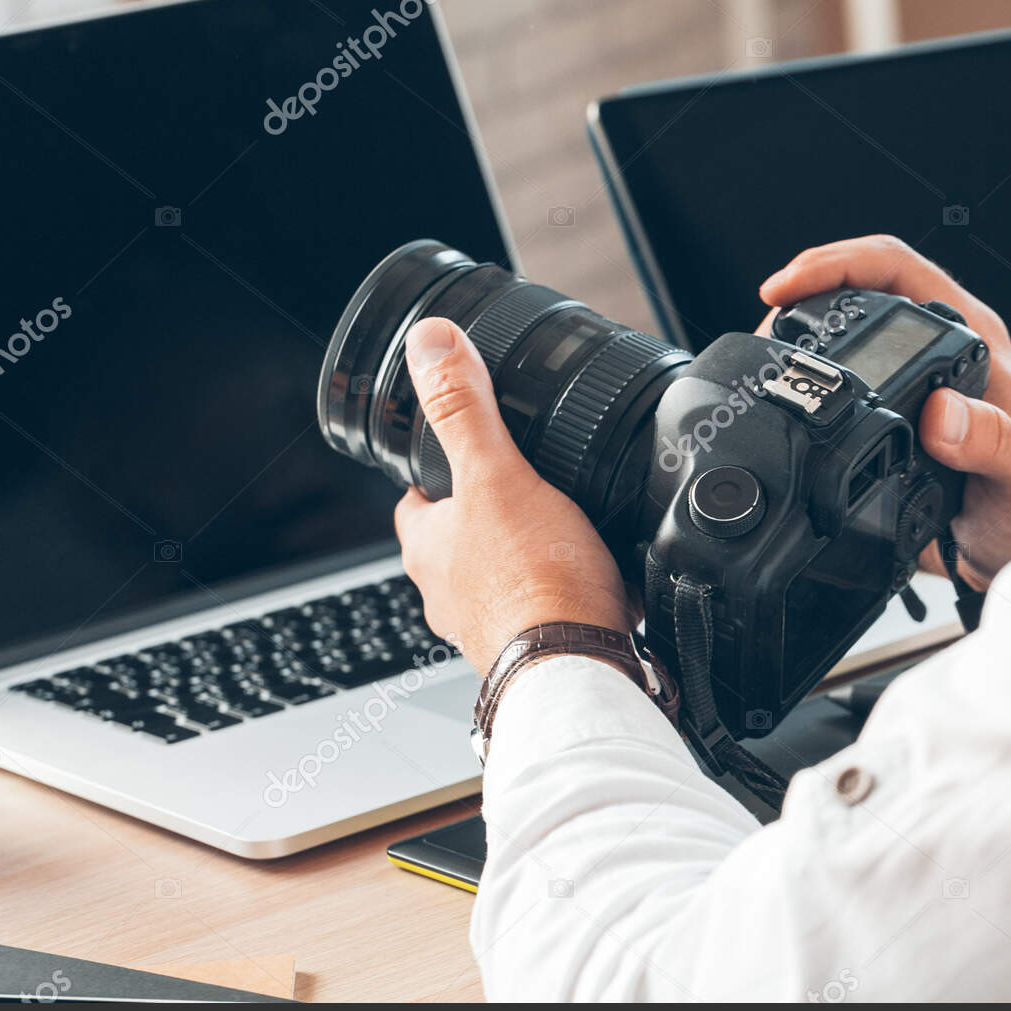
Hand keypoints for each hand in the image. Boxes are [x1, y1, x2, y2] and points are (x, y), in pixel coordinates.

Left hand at [392, 318, 633, 673]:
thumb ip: (464, 409)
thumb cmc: (534, 584)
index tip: (455, 455)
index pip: (414, 501)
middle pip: (458, 540)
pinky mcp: (534, 648)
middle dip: (487, 517)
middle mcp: (447, 593)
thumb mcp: (497, 475)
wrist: (579, 668)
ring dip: (525, 559)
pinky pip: (544, 610)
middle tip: (524, 489)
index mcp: (428, 547)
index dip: (432, 475)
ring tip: (565, 532)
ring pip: (499, 579)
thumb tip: (430, 342)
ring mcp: (489, 626)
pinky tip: (596, 579)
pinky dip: (562, 593)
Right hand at [760, 235, 1010, 588]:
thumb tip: (941, 413)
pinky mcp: (885, 422)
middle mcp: (937, 351)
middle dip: (802, 292)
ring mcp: (907, 385)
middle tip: (765, 322)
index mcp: (974, 339)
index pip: (897, 268)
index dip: (837, 265)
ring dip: (796, 336)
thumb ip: (993, 441)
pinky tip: (778, 399)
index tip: (788, 288)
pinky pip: (834, 389)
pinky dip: (802, 385)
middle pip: (857, 288)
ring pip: (841, 336)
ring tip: (761, 356)